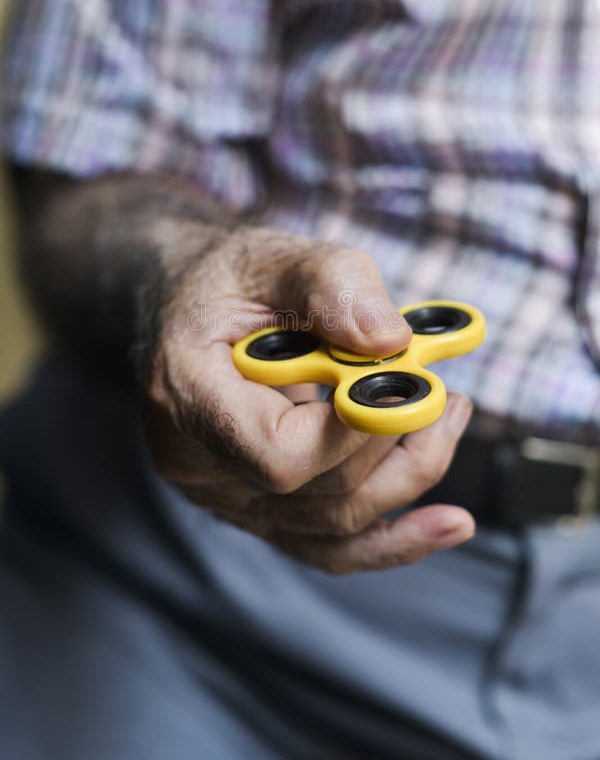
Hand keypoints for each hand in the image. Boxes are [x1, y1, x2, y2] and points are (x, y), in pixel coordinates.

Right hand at [144, 225, 474, 573]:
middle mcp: (195, 461)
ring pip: (334, 523)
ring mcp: (223, 494)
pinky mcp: (253, 507)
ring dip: (408, 474)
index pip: (280, 454)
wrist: (182, 306)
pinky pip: (325, 546)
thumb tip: (391, 341)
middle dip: (397, 441)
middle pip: (319, 494)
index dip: (355, 429)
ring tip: (449, 416)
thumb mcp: (273, 255)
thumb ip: (330, 285)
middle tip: (441, 388)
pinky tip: (449, 524)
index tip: (404, 378)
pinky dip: (392, 541)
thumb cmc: (224, 279)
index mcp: (186, 392)